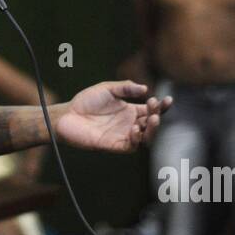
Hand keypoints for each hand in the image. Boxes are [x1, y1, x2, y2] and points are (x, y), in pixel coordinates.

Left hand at [55, 81, 169, 151]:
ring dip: (151, 130)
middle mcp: (129, 124)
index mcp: (130, 111)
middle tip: (155, 108)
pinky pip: (130, 146)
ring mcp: (122, 135)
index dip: (162, 107)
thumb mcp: (107, 89)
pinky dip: (136, 139)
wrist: (67, 115)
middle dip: (157, 116)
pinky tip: (134, 128)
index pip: (151, 111)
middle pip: (151, 125)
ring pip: (145, 138)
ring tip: (152, 119)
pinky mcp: (113, 145)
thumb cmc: (86, 101)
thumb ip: (126, 88)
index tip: (168, 99)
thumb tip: (145, 89)